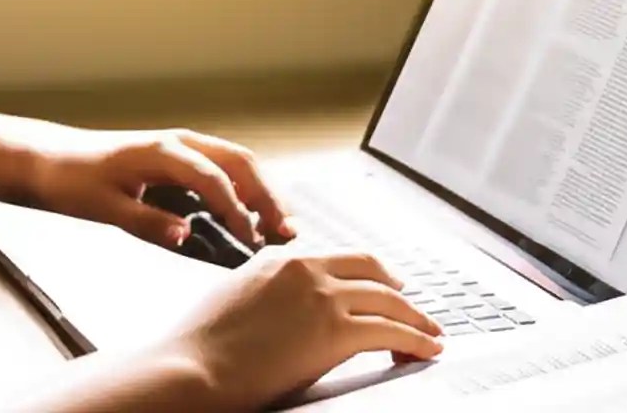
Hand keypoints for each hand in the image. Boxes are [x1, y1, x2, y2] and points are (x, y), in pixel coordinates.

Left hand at [29, 128, 294, 248]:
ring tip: (281, 226)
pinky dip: (246, 189)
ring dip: (263, 191)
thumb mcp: (103, 208)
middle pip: (241, 163)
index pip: (214, 180)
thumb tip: (186, 235)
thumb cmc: (72, 180)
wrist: (49, 159)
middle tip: (288, 232)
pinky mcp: (180, 158)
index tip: (252, 242)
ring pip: (238, 163)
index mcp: (162, 152)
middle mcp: (179, 143)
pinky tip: (253, 215)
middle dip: (269, 196)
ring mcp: (182, 147)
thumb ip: (146, 222)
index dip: (237, 211)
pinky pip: (224, 169)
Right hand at [167, 251, 443, 408]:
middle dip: (397, 288)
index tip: (378, 283)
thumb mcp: (235, 296)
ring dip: (416, 318)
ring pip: (389, 300)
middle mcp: (306, 267)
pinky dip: (416, 339)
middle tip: (410, 304)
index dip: (365, 272)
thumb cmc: (203, 345)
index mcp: (280, 257)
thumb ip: (268, 290)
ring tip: (430, 333)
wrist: (196, 368)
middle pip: (371, 269)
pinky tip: (426, 349)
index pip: (337, 256)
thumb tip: (286, 307)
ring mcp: (324, 296)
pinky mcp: (337, 330)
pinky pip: (392, 331)